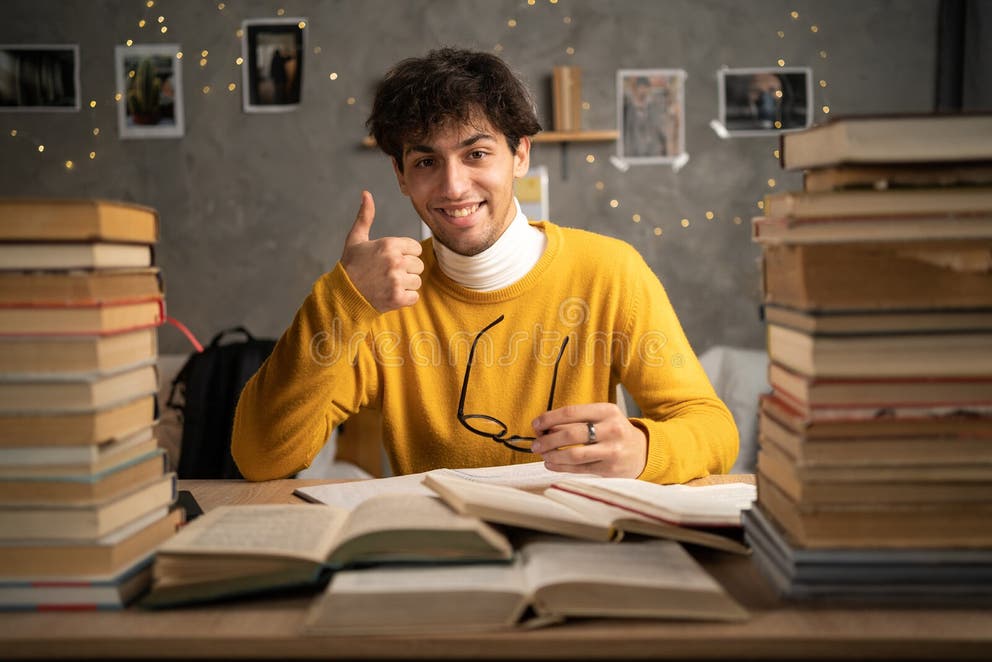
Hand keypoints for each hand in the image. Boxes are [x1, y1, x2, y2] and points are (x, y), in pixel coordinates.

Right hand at [340, 191, 423, 312]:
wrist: (343, 293)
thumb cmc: (351, 265)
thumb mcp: (356, 238)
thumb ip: (365, 216)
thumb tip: (366, 193)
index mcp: (389, 244)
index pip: (416, 248)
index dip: (405, 254)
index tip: (391, 260)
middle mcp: (395, 261)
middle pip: (418, 265)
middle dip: (406, 270)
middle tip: (388, 273)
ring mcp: (397, 280)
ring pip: (417, 281)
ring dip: (405, 285)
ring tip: (388, 284)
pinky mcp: (397, 298)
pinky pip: (414, 297)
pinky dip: (405, 298)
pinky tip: (390, 294)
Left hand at [530, 403, 646, 477]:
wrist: (642, 451)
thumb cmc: (614, 431)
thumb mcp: (601, 417)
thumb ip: (576, 420)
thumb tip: (543, 428)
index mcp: (607, 411)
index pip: (571, 412)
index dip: (549, 418)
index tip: (536, 424)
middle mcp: (611, 429)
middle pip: (571, 434)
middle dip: (547, 440)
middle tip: (535, 444)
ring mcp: (612, 450)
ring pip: (574, 454)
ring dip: (552, 455)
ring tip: (543, 454)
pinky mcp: (609, 469)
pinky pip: (579, 469)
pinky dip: (560, 466)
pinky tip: (551, 463)